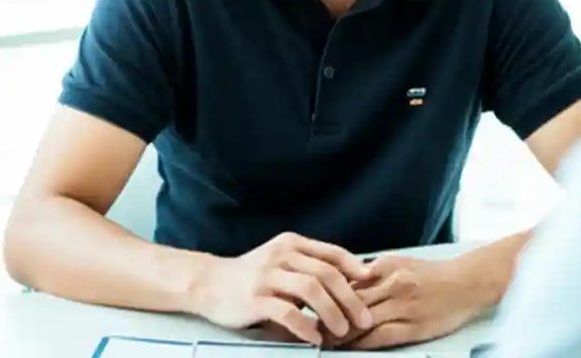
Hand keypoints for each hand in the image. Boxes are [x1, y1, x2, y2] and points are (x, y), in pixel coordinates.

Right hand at [190, 232, 374, 345]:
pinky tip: (314, 337)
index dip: (354, 267)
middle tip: (363, 318)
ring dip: (332, 312)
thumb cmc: (251, 275)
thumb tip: (349, 285)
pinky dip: (305, 325)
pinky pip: (287, 312)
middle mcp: (281, 255)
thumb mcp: (281, 261)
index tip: (371, 282)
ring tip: (343, 330)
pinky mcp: (254, 298)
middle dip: (350, 298)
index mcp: (291, 244)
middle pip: (326, 273)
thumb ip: (308, 268)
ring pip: (310, 289)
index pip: (331, 253)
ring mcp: (267, 276)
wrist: (209, 283)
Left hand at [325, 255, 486, 349]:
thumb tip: (343, 286)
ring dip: (338, 333)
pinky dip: (360, 343)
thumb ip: (372, 274)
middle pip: (350, 302)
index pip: (346, 282)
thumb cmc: (432, 275)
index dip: (325, 296)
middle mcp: (392, 284)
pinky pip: (380, 336)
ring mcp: (403, 306)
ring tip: (321, 341)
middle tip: (307, 327)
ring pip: (361, 321)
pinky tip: (348, 348)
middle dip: (326, 316)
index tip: (309, 305)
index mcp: (386, 266)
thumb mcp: (399, 264)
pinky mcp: (414, 326)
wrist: (468, 283)